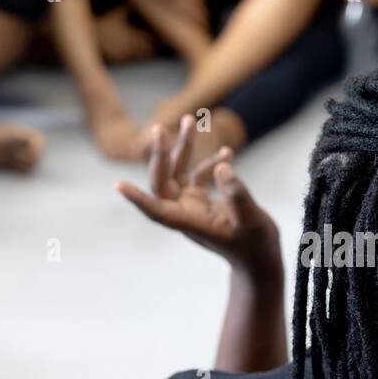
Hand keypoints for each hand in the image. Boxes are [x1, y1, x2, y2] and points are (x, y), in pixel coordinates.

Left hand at [115, 115, 280, 275]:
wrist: (259, 257)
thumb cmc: (255, 245)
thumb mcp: (252, 220)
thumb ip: (237, 194)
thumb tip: (222, 166)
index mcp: (191, 223)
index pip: (158, 211)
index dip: (138, 199)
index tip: (118, 186)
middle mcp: (186, 213)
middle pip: (162, 182)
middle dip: (160, 155)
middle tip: (158, 129)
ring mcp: (192, 205)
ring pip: (177, 173)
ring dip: (182, 148)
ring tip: (190, 121)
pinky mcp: (201, 200)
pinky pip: (197, 175)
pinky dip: (209, 162)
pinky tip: (228, 153)